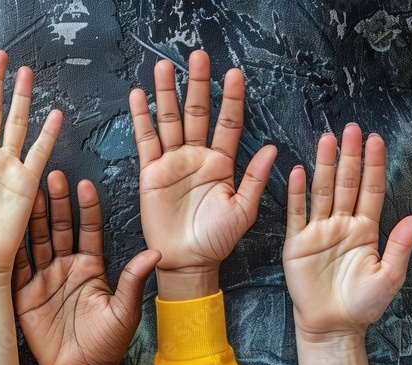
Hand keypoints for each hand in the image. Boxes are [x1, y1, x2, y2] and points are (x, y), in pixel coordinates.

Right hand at [14, 172, 159, 364]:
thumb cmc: (106, 344)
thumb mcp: (125, 311)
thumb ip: (133, 280)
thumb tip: (155, 253)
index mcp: (90, 266)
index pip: (87, 229)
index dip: (86, 208)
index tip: (84, 185)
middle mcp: (64, 267)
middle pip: (57, 228)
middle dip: (55, 203)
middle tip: (51, 176)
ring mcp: (42, 279)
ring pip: (35, 242)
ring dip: (31, 219)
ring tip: (27, 193)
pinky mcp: (22, 296)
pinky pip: (16, 268)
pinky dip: (11, 249)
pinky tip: (5, 229)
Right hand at [129, 50, 276, 283]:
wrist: (188, 261)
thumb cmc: (218, 240)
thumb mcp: (244, 210)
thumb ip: (254, 178)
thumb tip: (273, 148)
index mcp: (223, 163)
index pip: (229, 123)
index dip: (231, 99)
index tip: (234, 74)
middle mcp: (197, 157)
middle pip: (197, 112)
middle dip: (198, 84)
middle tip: (199, 56)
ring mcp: (173, 163)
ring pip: (170, 120)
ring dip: (167, 93)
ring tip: (164, 66)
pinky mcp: (151, 173)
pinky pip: (146, 141)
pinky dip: (142, 118)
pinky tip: (139, 97)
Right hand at [283, 126, 411, 338]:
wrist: (332, 325)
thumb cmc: (362, 304)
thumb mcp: (389, 277)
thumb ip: (399, 247)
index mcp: (366, 230)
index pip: (370, 191)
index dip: (373, 166)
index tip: (376, 141)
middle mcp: (342, 225)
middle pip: (346, 184)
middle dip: (349, 156)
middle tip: (351, 129)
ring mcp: (319, 232)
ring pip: (323, 192)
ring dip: (325, 166)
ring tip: (327, 140)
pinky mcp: (297, 243)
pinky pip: (297, 214)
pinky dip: (297, 193)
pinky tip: (299, 172)